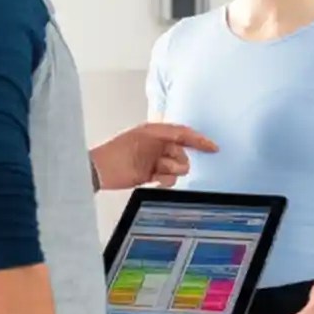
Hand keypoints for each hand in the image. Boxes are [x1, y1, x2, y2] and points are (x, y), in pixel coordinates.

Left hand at [90, 122, 217, 190]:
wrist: (99, 171)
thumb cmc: (117, 151)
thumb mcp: (146, 136)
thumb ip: (168, 135)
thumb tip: (187, 138)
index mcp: (156, 132)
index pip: (184, 134)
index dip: (200, 140)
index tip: (213, 148)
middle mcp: (157, 146)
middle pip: (183, 153)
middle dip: (178, 159)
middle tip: (164, 163)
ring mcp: (155, 161)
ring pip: (177, 168)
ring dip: (170, 170)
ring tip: (156, 171)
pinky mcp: (151, 175)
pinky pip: (169, 179)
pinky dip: (165, 181)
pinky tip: (155, 179)